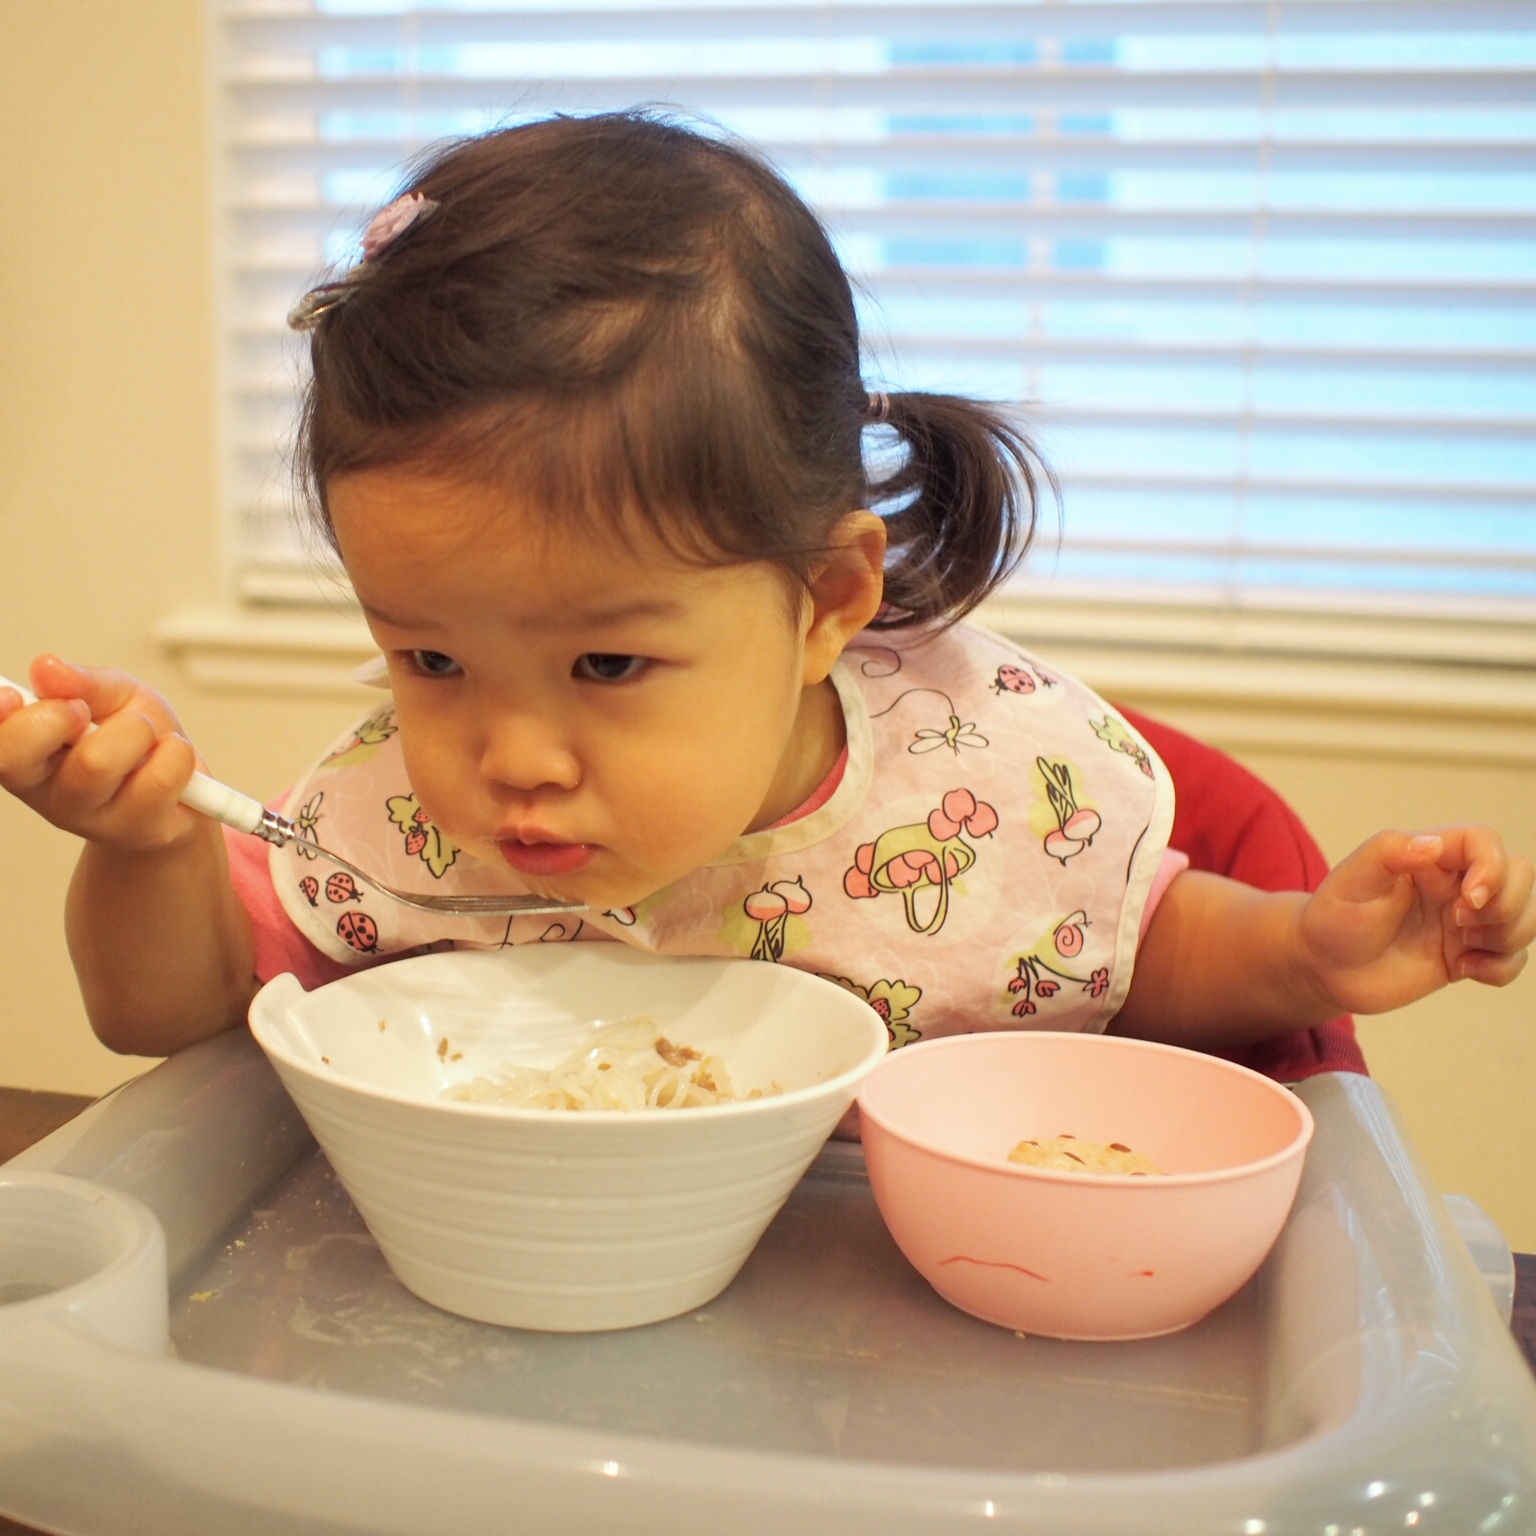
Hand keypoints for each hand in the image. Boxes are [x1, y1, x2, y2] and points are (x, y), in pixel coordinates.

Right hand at [0, 654, 201, 852]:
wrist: (191, 791)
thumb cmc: (140, 741)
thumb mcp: (115, 696)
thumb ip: (83, 682)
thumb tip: (46, 667)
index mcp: (31, 759)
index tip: (15, 695)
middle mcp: (50, 794)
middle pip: (26, 755)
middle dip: (65, 711)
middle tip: (89, 713)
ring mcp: (92, 818)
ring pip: (97, 762)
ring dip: (136, 731)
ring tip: (147, 737)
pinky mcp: (138, 831)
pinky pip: (158, 778)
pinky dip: (176, 753)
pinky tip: (173, 759)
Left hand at [1291, 827, 1535, 1014]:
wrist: (1324, 966)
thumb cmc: (1335, 916)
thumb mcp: (1352, 879)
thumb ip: (1389, 852)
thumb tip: (1432, 845)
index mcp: (1431, 856)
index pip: (1486, 842)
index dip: (1493, 868)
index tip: (1468, 899)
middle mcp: (1455, 884)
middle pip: (1521, 875)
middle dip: (1507, 904)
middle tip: (1461, 923)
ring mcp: (1464, 920)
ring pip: (1525, 916)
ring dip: (1508, 934)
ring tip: (1465, 946)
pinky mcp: (1466, 954)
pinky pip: (1512, 958)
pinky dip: (1502, 967)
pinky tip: (1464, 969)